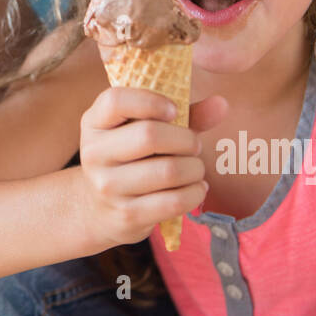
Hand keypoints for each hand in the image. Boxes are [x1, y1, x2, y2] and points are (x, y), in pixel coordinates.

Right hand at [79, 86, 227, 248]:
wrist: (98, 209)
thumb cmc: (132, 158)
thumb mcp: (146, 129)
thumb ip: (184, 114)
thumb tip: (222, 104)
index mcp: (95, 122)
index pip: (116, 100)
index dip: (151, 101)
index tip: (174, 111)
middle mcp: (94, 153)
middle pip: (150, 135)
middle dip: (186, 139)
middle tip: (194, 146)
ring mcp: (107, 186)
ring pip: (169, 170)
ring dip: (195, 168)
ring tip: (195, 168)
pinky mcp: (126, 215)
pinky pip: (175, 201)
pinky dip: (196, 192)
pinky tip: (196, 188)